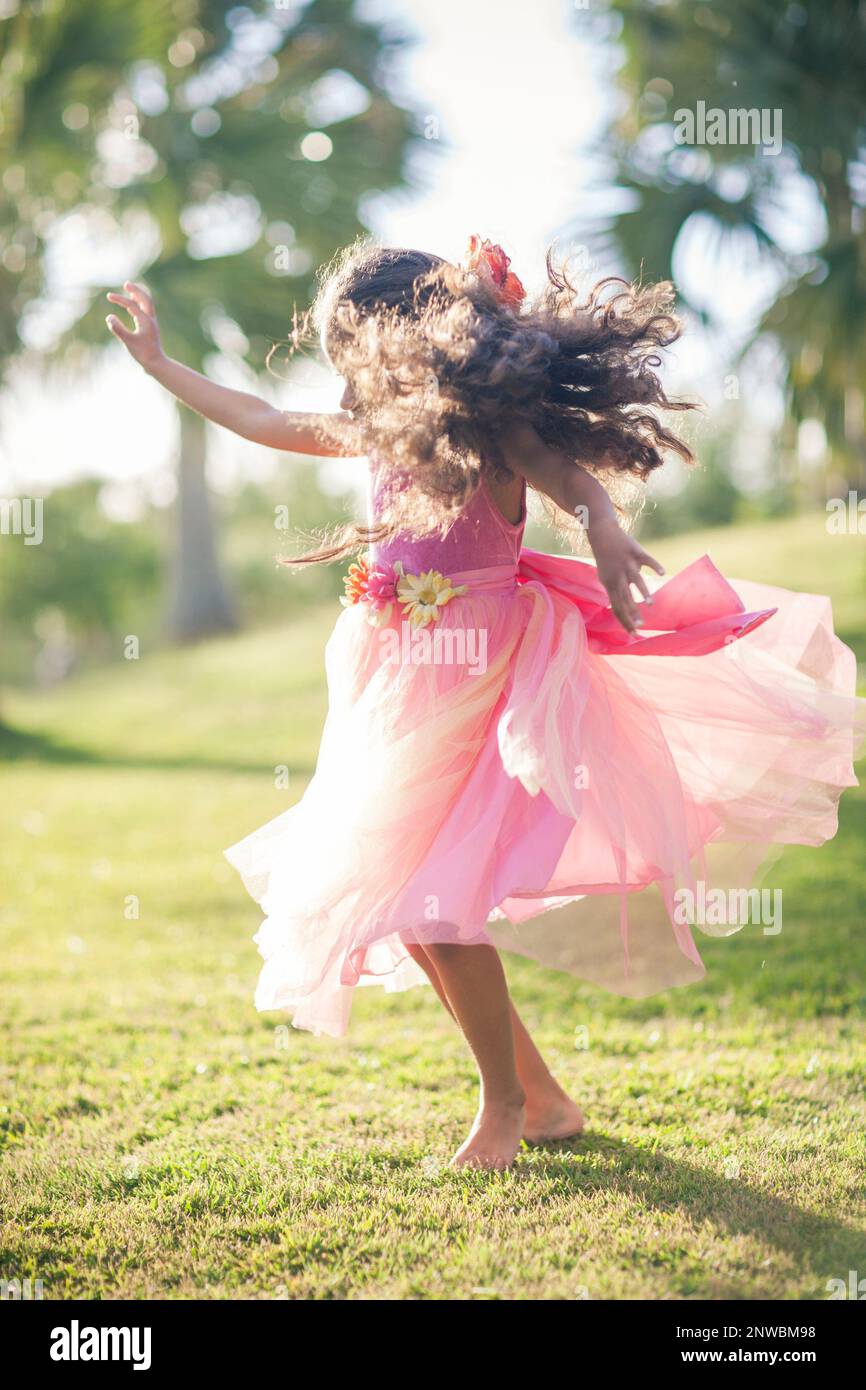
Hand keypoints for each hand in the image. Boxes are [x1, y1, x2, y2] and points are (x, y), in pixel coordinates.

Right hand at [105, 281, 163, 370]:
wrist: (156, 364)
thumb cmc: (143, 354)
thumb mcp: (128, 341)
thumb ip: (118, 329)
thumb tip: (109, 317)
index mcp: (145, 320)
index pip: (131, 305)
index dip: (119, 299)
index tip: (108, 296)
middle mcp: (150, 319)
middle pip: (145, 299)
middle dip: (136, 290)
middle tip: (126, 284)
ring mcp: (152, 324)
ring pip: (147, 305)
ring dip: (139, 297)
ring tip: (130, 292)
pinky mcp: (151, 329)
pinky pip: (146, 312)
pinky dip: (139, 306)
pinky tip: (133, 308)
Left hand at [587, 516, 664, 634]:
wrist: (603, 534)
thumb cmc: (606, 559)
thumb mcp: (606, 578)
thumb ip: (617, 592)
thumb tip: (624, 610)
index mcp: (610, 584)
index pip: (617, 607)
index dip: (625, 621)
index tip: (633, 633)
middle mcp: (618, 576)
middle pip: (626, 598)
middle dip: (633, 614)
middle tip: (641, 626)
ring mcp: (627, 564)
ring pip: (636, 580)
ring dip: (643, 592)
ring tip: (650, 604)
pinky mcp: (636, 552)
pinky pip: (647, 559)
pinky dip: (655, 565)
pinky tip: (662, 573)